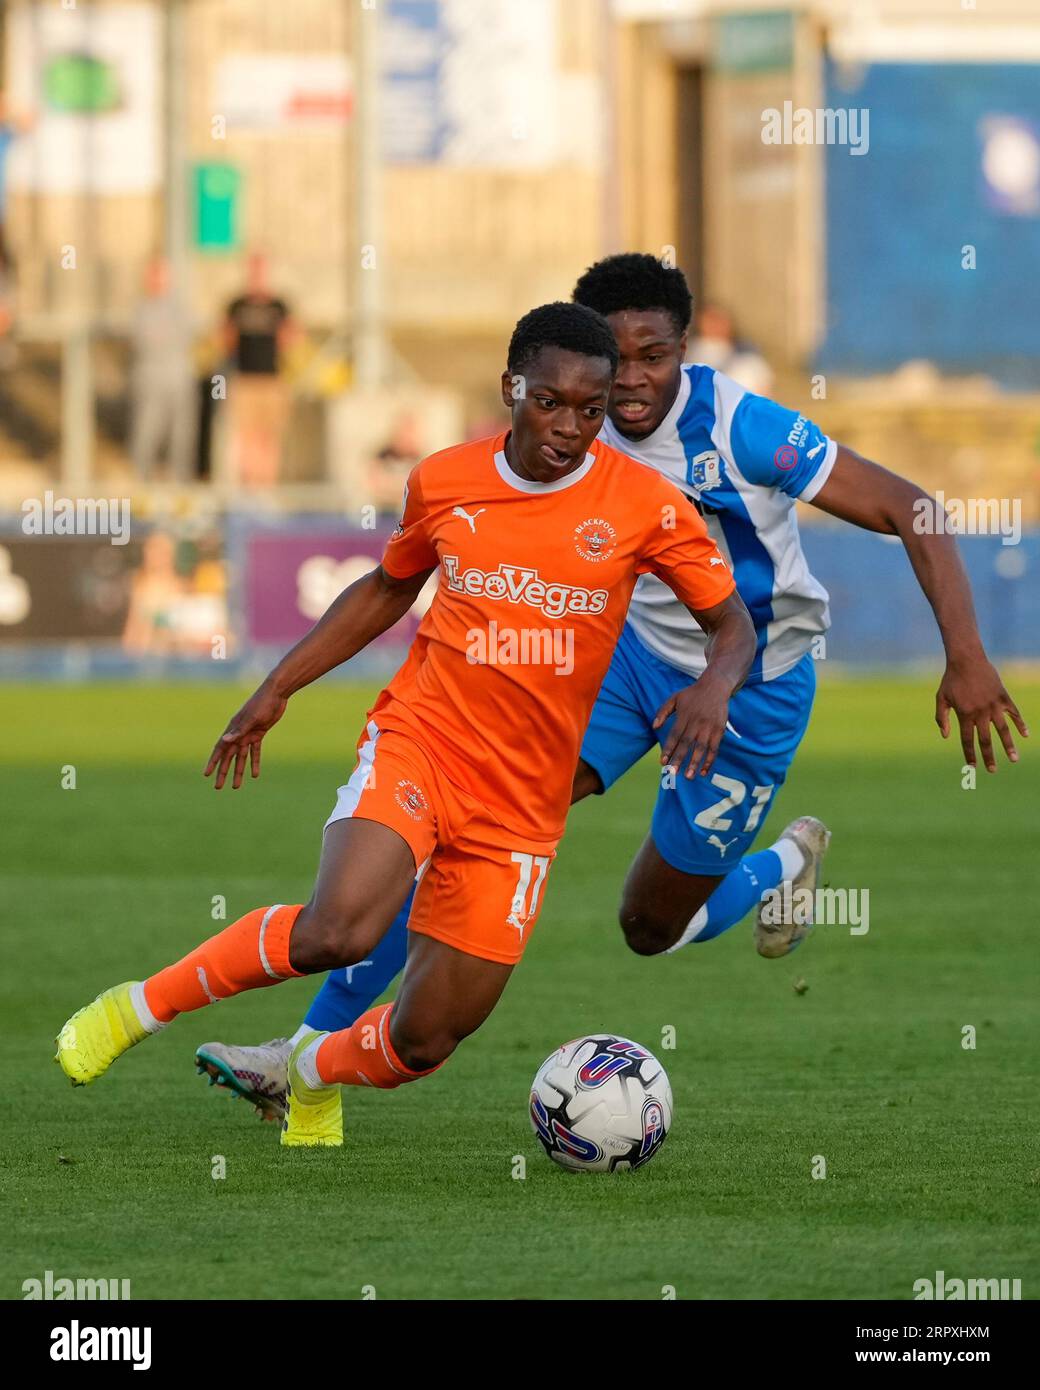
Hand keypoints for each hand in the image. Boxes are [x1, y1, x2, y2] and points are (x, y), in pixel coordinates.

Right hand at [204, 681, 287, 789]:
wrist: (276, 693)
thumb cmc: (261, 704)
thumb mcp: (251, 719)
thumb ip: (238, 731)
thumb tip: (224, 741)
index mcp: (233, 728)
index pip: (220, 749)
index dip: (213, 762)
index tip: (206, 774)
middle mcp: (238, 733)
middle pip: (229, 756)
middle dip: (223, 771)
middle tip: (219, 787)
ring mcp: (248, 733)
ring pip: (241, 756)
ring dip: (239, 770)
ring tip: (236, 786)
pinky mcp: (259, 733)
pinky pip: (255, 750)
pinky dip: (254, 761)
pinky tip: (255, 774)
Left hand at [653, 677, 729, 779]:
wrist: (716, 686)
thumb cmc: (692, 694)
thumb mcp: (674, 698)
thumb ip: (663, 712)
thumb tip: (654, 727)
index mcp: (684, 716)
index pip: (674, 735)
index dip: (668, 749)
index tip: (662, 762)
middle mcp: (696, 722)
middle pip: (686, 743)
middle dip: (679, 759)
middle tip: (673, 773)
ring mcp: (709, 727)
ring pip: (701, 748)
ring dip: (695, 763)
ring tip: (688, 776)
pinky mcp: (719, 730)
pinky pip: (714, 748)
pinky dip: (710, 760)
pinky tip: (704, 771)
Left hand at [936, 657, 1027, 772]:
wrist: (967, 660)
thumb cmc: (951, 680)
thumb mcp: (941, 698)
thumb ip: (941, 718)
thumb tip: (945, 736)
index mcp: (964, 715)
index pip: (967, 740)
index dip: (970, 754)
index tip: (973, 767)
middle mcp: (980, 713)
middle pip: (986, 740)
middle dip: (989, 756)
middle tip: (992, 770)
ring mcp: (994, 705)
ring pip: (1003, 730)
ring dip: (1009, 746)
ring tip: (1014, 759)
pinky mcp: (1003, 697)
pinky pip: (1014, 713)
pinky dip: (1020, 724)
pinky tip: (1025, 735)